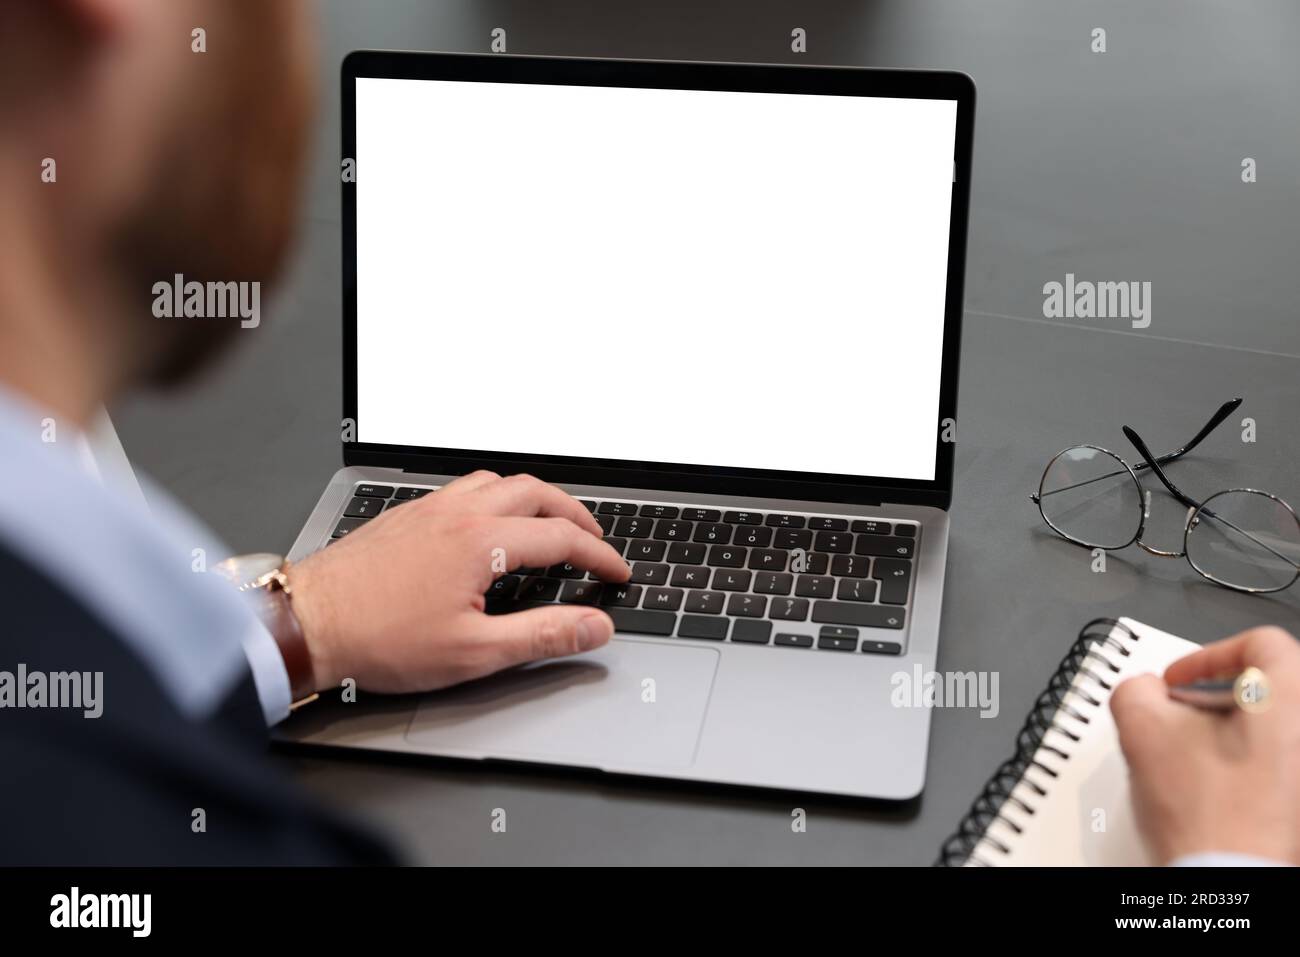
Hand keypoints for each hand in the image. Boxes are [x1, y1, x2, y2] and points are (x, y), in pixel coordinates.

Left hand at [285, 471, 629, 693]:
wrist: (305, 622)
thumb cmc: (378, 639)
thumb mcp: (473, 652)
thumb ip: (542, 635)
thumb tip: (595, 627)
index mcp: (481, 542)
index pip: (560, 538)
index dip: (598, 555)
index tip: (616, 573)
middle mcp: (458, 513)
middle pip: (535, 492)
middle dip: (574, 514)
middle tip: (593, 539)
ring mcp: (428, 509)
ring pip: (497, 481)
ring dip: (534, 497)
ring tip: (549, 521)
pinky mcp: (405, 516)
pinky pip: (464, 488)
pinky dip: (495, 496)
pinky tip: (488, 521)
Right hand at [1110, 626, 1299, 864]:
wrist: (1227, 877)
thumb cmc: (1209, 817)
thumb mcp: (1143, 729)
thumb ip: (1135, 688)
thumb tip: (1143, 691)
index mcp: (1288, 700)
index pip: (1261, 643)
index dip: (1208, 655)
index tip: (1180, 680)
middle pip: (1264, 686)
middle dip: (1209, 696)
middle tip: (1178, 715)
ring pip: (1266, 727)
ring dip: (1220, 731)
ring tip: (1183, 755)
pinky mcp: (1295, 797)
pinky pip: (1271, 762)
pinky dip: (1236, 763)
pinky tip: (1203, 785)